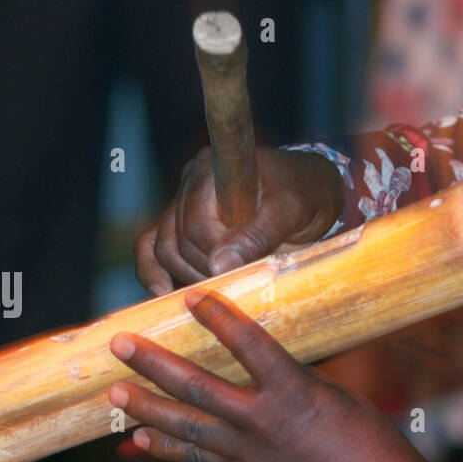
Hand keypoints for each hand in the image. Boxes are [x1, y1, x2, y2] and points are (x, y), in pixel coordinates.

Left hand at [108, 290, 426, 461]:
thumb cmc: (364, 438)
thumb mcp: (335, 393)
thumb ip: (298, 375)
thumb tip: (274, 353)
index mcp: (293, 391)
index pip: (248, 344)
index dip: (218, 317)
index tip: (191, 296)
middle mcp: (262, 422)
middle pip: (197, 387)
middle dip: (154, 364)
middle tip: (120, 344)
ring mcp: (246, 452)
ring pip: (185, 427)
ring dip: (146, 409)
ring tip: (115, 392)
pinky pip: (192, 461)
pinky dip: (162, 451)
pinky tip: (137, 443)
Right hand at [135, 147, 345, 294]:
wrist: (312, 190)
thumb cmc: (307, 195)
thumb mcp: (291, 212)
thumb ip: (258, 235)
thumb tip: (219, 265)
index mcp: (217, 168)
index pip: (198, 222)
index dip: (214, 253)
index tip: (236, 272)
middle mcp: (192, 180)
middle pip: (178, 240)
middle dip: (205, 268)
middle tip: (236, 285)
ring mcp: (183, 200)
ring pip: (163, 247)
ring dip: (188, 274)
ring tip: (220, 289)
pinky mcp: (179, 221)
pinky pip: (150, 246)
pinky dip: (153, 271)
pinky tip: (165, 292)